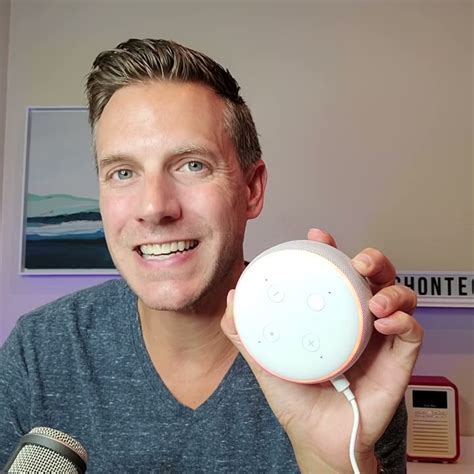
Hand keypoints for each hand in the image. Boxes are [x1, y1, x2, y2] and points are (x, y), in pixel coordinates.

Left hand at [221, 229, 422, 472]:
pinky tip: (386, 323)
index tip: (317, 235)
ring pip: (401, 296)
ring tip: (374, 301)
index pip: (335, 272)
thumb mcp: (264, 359)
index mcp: (330, 313)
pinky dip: (404, 321)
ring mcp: (380, 337)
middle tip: (358, 261)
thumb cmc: (294, 395)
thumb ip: (245, 330)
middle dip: (373, 259)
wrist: (315, 436)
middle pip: (375, 276)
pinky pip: (412, 332)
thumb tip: (232, 298)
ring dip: (392, 290)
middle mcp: (358, 319)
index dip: (330, 248)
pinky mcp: (399, 360)